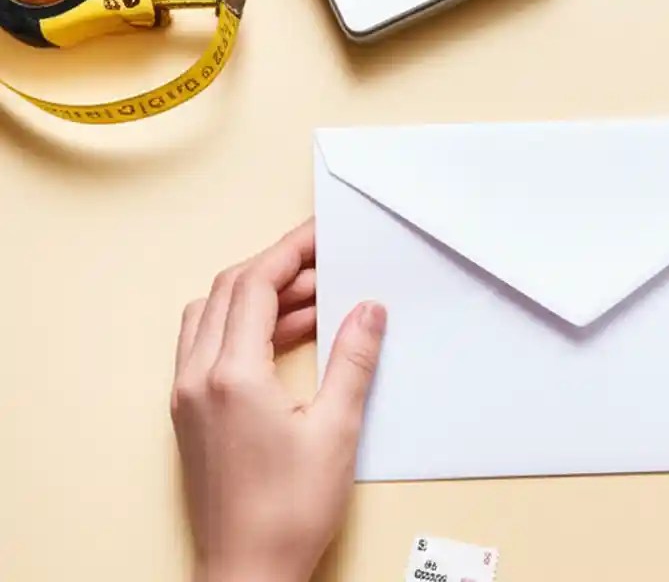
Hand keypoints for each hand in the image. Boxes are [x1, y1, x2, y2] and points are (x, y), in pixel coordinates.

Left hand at [170, 220, 386, 581]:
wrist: (248, 571)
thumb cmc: (287, 513)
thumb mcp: (336, 430)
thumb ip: (353, 360)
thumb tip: (368, 311)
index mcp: (231, 376)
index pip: (254, 286)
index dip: (289, 251)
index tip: (318, 234)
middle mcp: (197, 379)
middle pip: (228, 293)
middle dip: (277, 268)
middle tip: (324, 262)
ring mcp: (187, 397)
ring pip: (212, 317)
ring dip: (258, 297)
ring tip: (314, 300)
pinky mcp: (190, 415)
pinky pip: (209, 347)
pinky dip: (244, 328)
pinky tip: (287, 339)